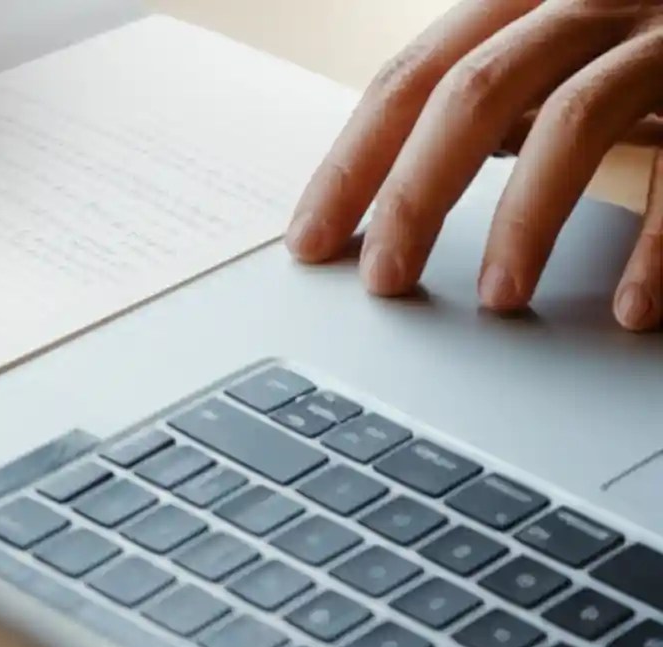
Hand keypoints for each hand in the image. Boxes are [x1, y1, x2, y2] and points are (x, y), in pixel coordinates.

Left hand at [286, 0, 662, 330]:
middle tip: (383, 283)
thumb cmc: (644, 47)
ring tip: (496, 301)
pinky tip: (630, 307)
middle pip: (471, 94)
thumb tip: (382, 187)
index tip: (310, 241)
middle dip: (414, 196)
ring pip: (574, 121)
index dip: (351, 163)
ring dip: (524, 221)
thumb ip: (485, 101)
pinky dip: (659, 244)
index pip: (408, 78)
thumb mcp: (553, 56)